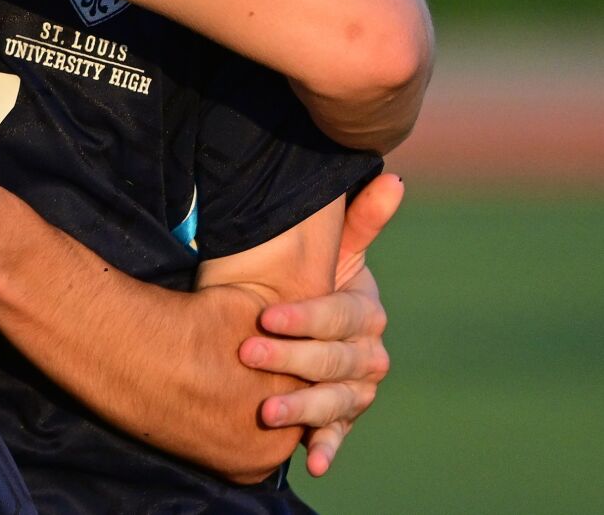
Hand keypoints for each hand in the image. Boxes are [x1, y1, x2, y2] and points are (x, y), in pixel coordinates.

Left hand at [239, 172, 401, 475]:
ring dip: (303, 409)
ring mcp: (357, 390)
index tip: (265, 317)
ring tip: (264, 410)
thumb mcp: (334, 249)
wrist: (307, 321)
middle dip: (291, 359)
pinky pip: (337, 436)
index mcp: (366, 312)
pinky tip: (312, 463)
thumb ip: (361, 219)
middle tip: (247, 354)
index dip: (305, 318)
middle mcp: (369, 355)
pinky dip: (327, 450)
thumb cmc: (315, 277)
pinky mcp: (340, 417)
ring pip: (335, 402)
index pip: (338, 317)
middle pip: (334, 362)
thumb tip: (393, 177)